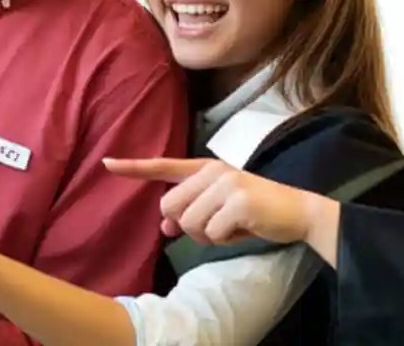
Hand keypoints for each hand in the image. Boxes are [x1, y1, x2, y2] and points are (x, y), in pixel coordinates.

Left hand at [103, 157, 334, 246]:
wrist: (296, 212)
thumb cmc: (254, 212)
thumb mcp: (219, 210)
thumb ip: (190, 212)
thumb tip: (165, 228)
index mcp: (205, 168)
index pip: (163, 166)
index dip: (133, 167)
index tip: (107, 163)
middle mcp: (212, 171)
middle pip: (170, 208)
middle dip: (189, 226)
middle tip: (218, 224)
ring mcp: (226, 184)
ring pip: (189, 224)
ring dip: (208, 236)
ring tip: (232, 225)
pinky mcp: (238, 202)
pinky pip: (212, 234)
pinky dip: (225, 240)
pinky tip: (244, 229)